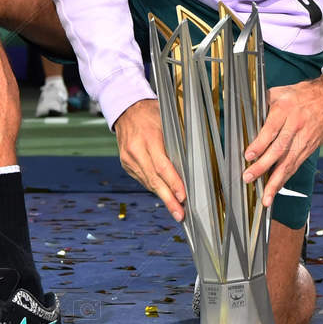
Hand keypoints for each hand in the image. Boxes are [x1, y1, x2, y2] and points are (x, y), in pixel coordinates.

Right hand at [114, 98, 184, 220]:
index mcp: (148, 137)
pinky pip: (142, 179)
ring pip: (148, 182)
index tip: (183, 197)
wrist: (126, 108)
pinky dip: (154, 187)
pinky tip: (164, 194)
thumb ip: (179, 139)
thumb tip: (196, 158)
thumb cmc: (151, 112)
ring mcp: (128, 159)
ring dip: (162, 197)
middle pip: (154, 180)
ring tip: (176, 211)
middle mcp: (136, 150)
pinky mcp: (126, 163)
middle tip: (180, 215)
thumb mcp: (168, 119)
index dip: (173, 183)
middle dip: (168, 199)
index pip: (162, 165)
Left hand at [243, 70, 322, 205]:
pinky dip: (286, 178)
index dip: (260, 144)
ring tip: (266, 197)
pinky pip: (296, 164)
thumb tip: (246, 114)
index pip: (271, 129)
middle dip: (263, 166)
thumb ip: (263, 103)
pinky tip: (276, 188)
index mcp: (286, 109)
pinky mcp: (311, 147)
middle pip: (279, 149)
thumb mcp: (281, 91)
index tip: (248, 156)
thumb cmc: (304, 94)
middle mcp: (296, 125)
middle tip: (248, 177)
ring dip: (276, 181)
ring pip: (289, 162)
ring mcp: (305, 138)